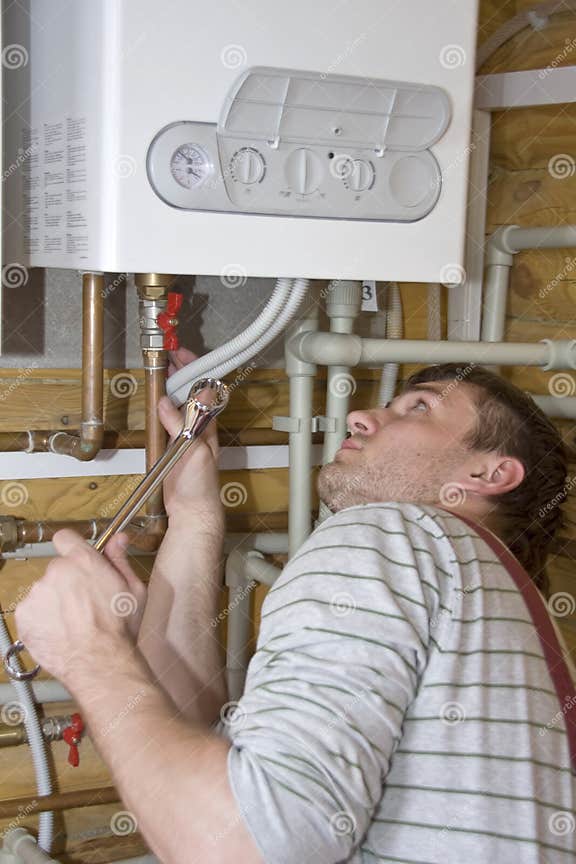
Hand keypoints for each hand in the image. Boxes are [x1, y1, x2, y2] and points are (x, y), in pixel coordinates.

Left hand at [14, 529, 146, 683]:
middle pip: (57, 568)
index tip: (76, 559)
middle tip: (83, 602)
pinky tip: (61, 631)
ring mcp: (37, 594)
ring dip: (55, 602)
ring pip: (44, 591)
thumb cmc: (118, 629)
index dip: (72, 547)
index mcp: (82, 561)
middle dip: (68, 581)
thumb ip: (120, 559)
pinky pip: (33, 611)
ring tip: (73, 622)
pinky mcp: (24, 615)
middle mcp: (56, 572)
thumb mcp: (133, 589)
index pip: (65, 537)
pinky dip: (43, 619)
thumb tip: (118, 539)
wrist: (98, 663)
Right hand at [158, 347, 224, 532]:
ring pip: (178, 406)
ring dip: (170, 389)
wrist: (191, 512)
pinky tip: (155, 404)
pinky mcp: (172, 449)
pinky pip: (166, 423)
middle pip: (189, 394)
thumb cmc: (201, 486)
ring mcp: (185, 438)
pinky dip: (160, 409)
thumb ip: (182, 425)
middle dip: (180, 373)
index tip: (181, 353)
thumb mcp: (193, 450)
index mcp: (208, 426)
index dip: (193, 369)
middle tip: (167, 358)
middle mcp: (198, 428)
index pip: (202, 389)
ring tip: (161, 372)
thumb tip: (167, 402)